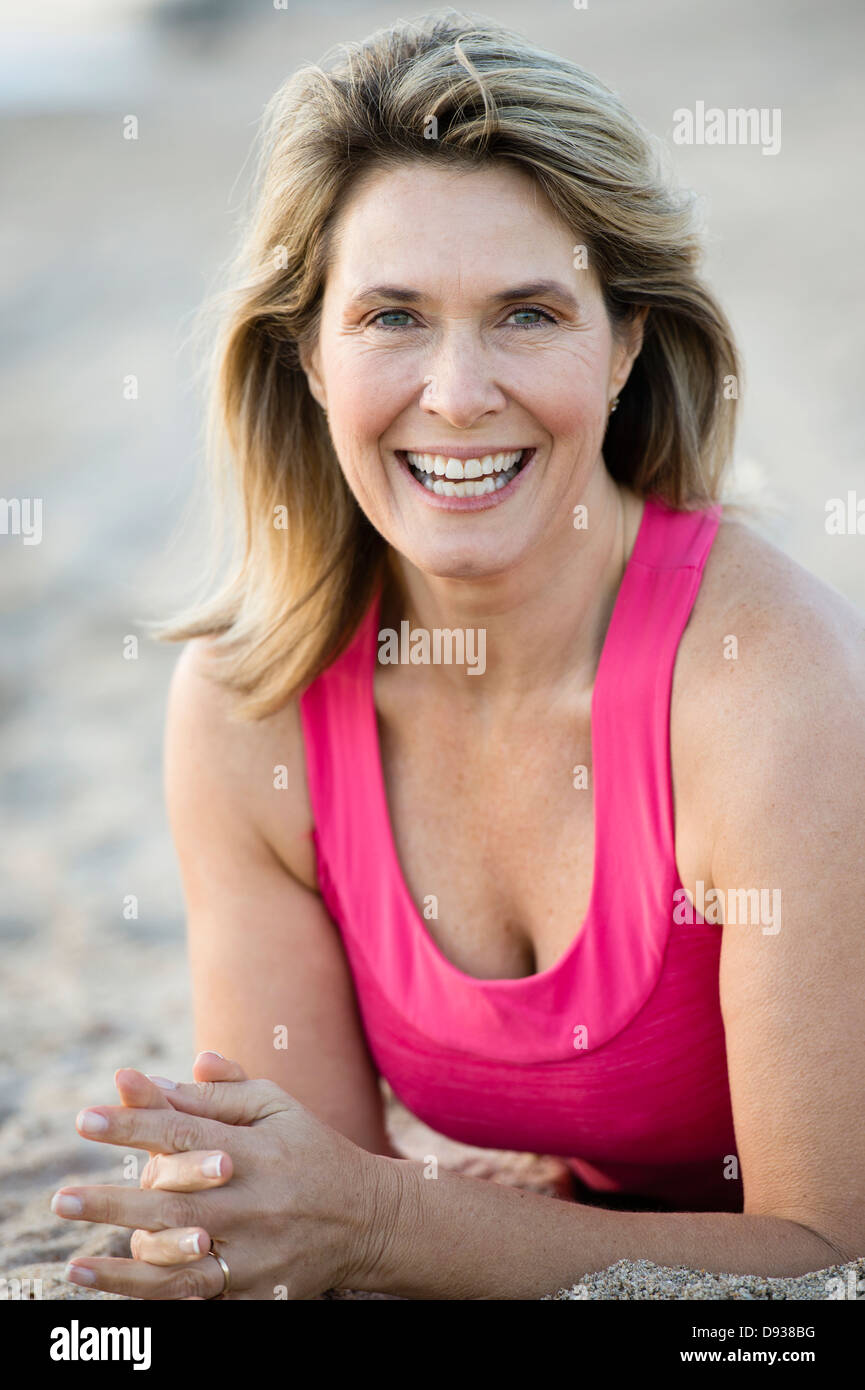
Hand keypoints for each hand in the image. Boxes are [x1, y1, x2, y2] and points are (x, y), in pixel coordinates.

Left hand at [50, 1055, 394, 1298]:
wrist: (367, 1220)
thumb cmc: (311, 1151)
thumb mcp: (278, 1107)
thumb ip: (226, 1091)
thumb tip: (180, 1067)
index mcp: (254, 1149)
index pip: (185, 1132)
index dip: (134, 1123)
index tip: (86, 1118)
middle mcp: (250, 1201)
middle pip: (172, 1202)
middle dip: (113, 1201)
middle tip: (62, 1198)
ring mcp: (252, 1252)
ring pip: (178, 1261)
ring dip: (122, 1265)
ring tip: (74, 1262)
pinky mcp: (253, 1289)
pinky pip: (192, 1297)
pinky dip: (146, 1294)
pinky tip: (106, 1287)